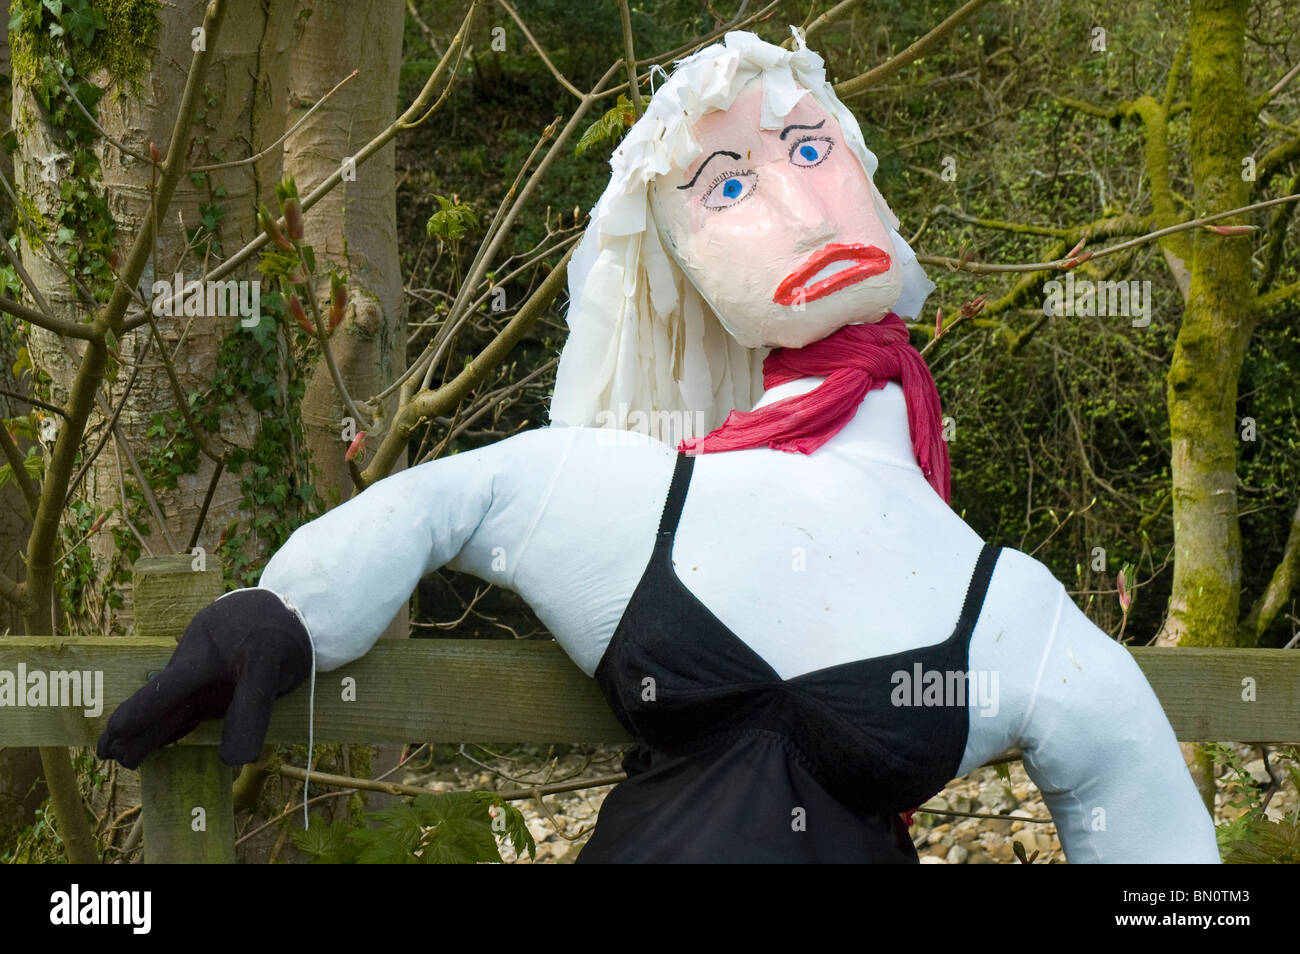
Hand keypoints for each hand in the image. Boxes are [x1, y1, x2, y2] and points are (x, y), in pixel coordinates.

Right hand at [97, 589, 311, 767]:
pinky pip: (192, 702)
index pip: (164, 692)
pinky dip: (175, 721)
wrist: (295, 604)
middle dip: (134, 729)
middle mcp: (195, 666)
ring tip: (122, 754)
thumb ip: (250, 710)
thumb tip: (234, 760)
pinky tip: (162, 737)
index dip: (140, 715)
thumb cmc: (278, 632)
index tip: (114, 735)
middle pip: (162, 703)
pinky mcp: (219, 677)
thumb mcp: (269, 667)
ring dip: (151, 729)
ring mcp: (206, 672)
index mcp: (200, 658)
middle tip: (105, 755)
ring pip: (174, 706)